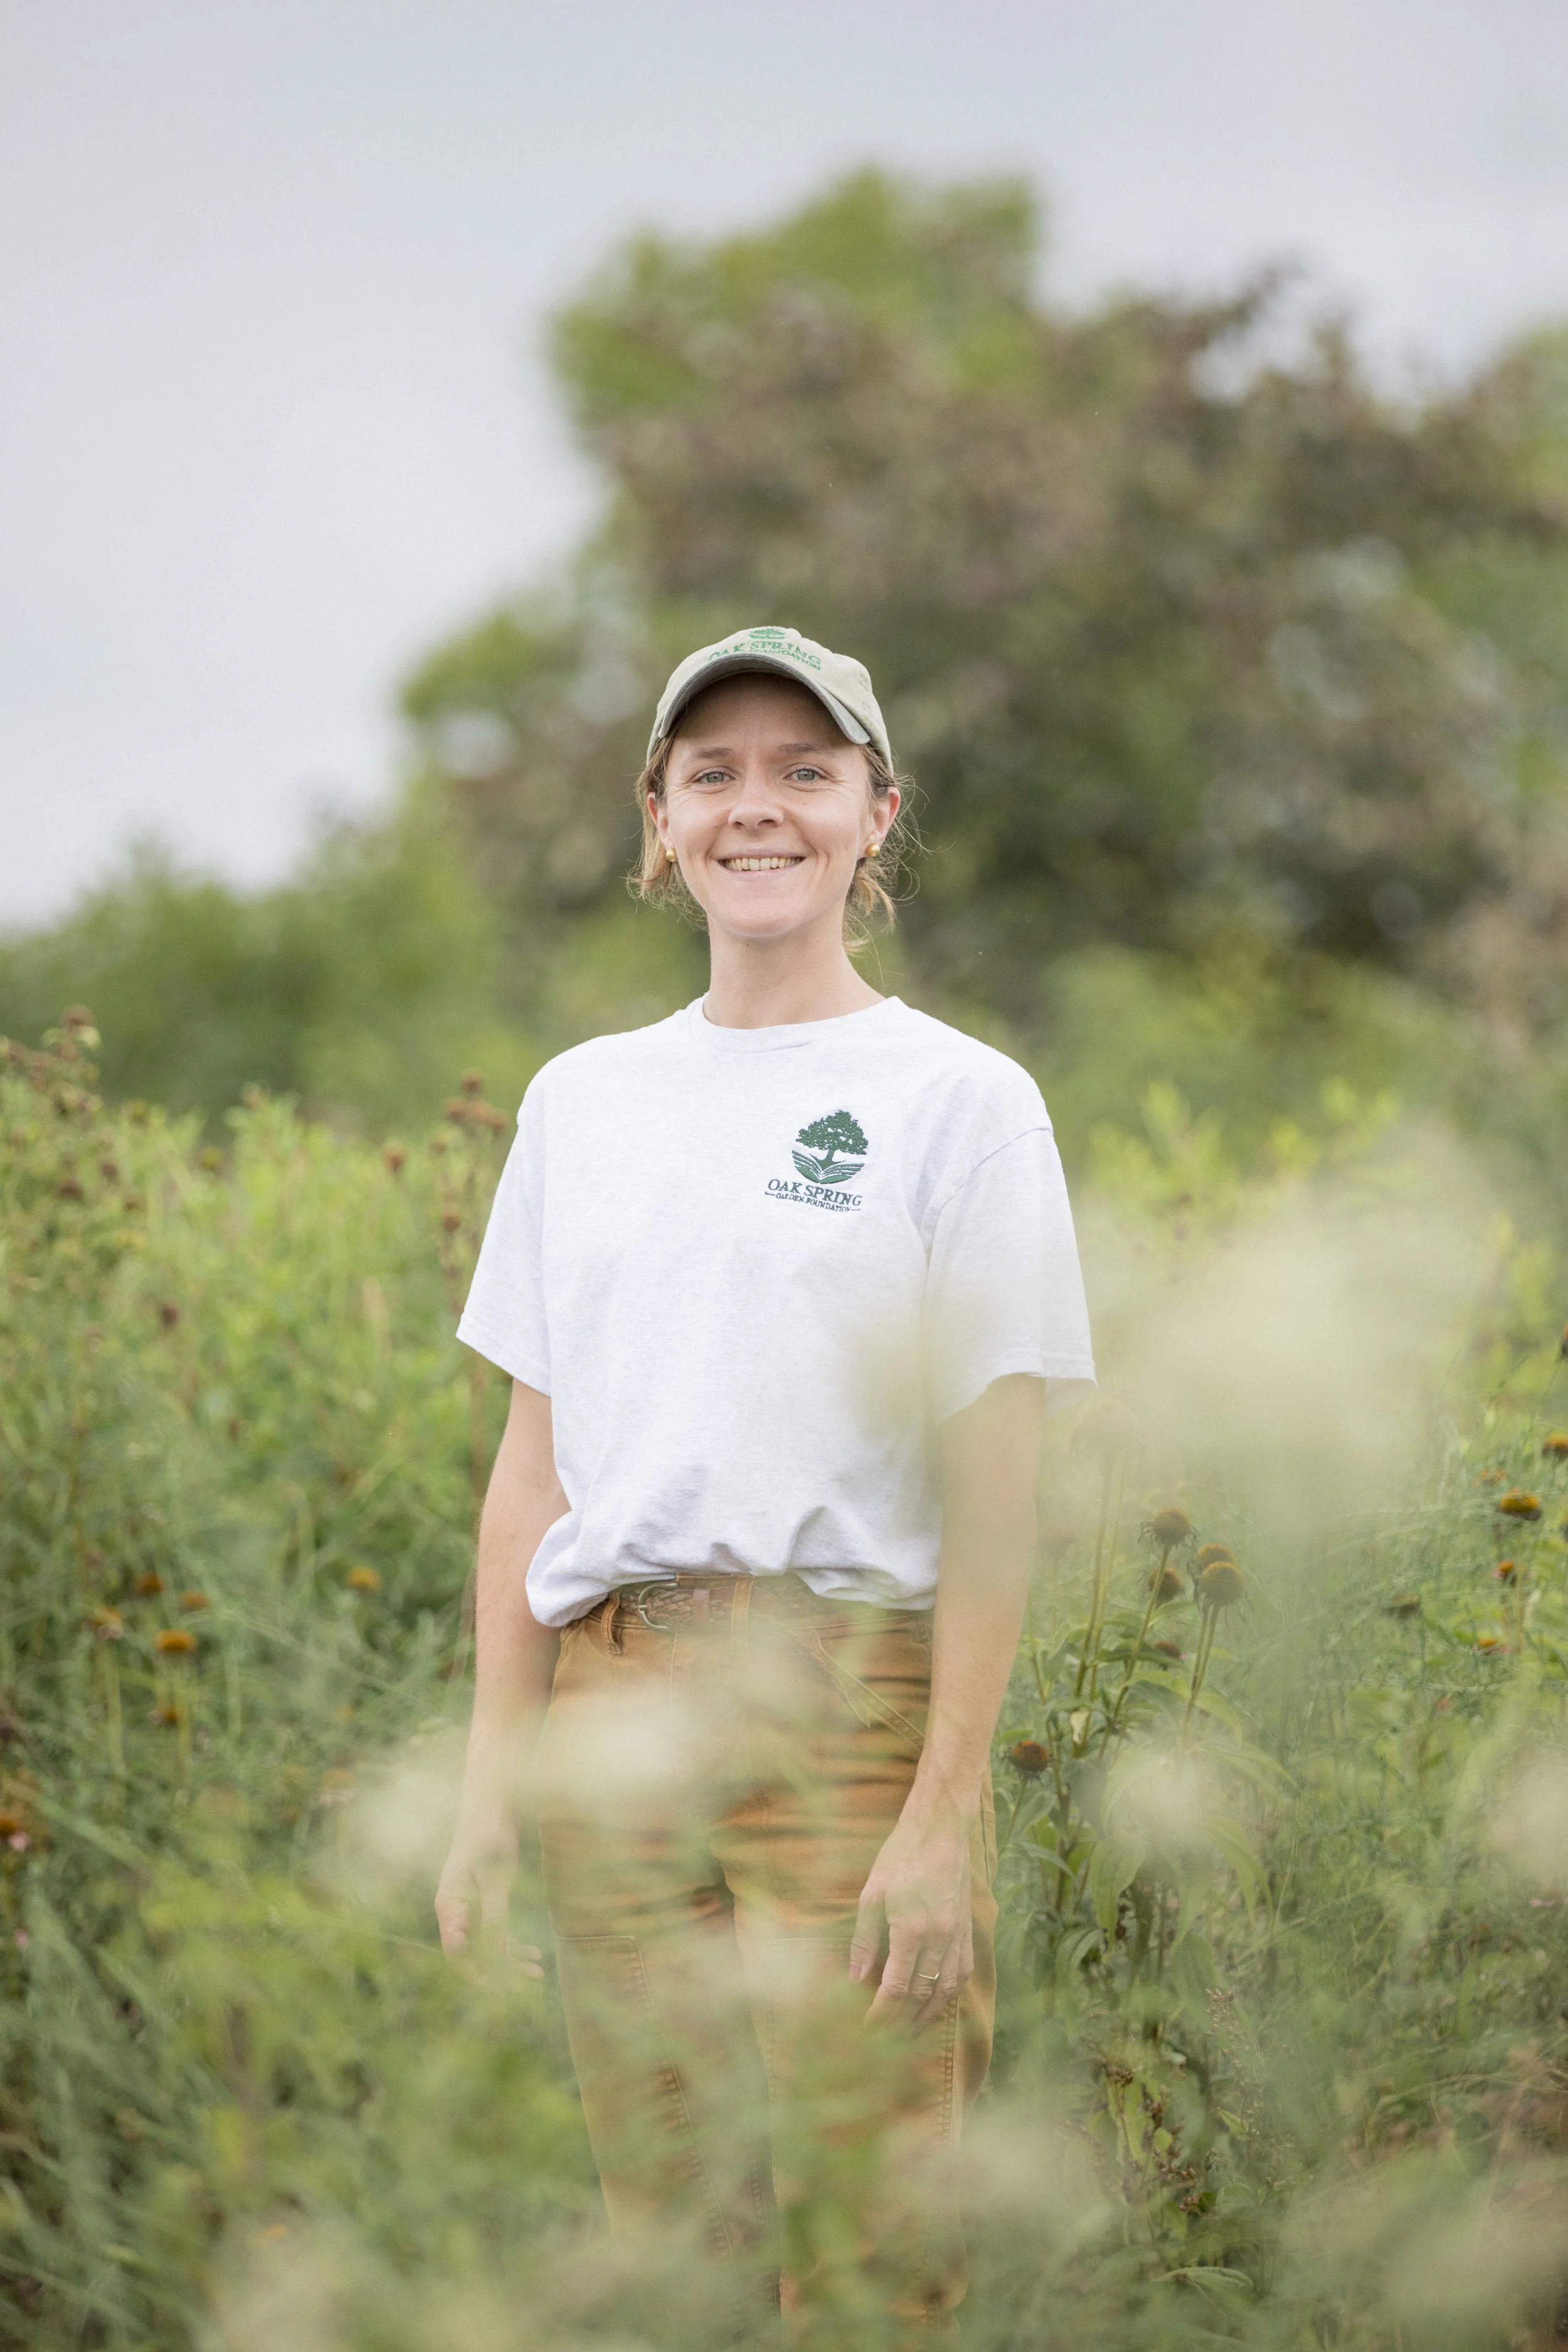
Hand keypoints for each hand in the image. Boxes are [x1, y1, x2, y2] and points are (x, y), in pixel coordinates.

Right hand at [434, 1792, 543, 1978]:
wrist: (492, 1801)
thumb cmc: (489, 1832)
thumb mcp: (495, 1875)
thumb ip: (494, 1912)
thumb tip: (496, 1950)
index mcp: (449, 1904)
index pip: (457, 1951)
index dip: (476, 1972)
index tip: (498, 1987)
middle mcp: (455, 1910)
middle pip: (473, 1954)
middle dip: (499, 1972)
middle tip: (526, 1987)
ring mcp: (469, 1906)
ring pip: (487, 1945)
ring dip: (510, 1961)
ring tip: (538, 1974)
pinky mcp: (484, 1899)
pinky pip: (495, 1930)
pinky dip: (513, 1943)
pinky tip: (533, 1953)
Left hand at [850, 1797, 973, 2027]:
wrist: (941, 1827)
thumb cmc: (901, 1855)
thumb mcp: (872, 1893)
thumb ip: (865, 1938)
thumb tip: (855, 1978)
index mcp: (912, 1930)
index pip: (896, 1989)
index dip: (881, 2015)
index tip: (867, 2030)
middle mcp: (940, 1939)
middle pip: (921, 1996)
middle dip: (902, 2023)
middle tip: (885, 2041)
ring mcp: (958, 1936)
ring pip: (946, 1990)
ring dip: (927, 2015)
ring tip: (910, 2031)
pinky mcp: (968, 1930)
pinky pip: (963, 1973)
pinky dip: (949, 1994)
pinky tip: (937, 2002)